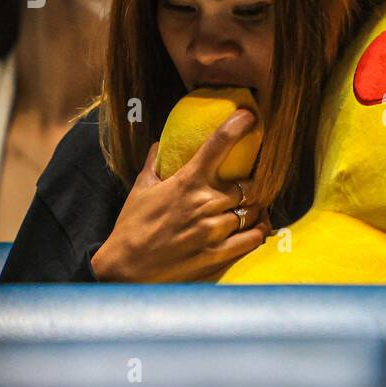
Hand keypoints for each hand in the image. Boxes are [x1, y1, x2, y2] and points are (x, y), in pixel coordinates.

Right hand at [91, 109, 271, 281]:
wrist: (125, 271)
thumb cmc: (132, 228)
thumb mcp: (141, 190)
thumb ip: (154, 164)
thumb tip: (159, 144)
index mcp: (187, 182)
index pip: (217, 145)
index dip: (237, 126)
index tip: (250, 116)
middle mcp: (206, 203)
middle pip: (248, 184)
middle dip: (249, 185)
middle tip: (245, 189)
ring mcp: (215, 230)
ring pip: (255, 210)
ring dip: (255, 208)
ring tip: (250, 210)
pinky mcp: (220, 255)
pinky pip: (255, 237)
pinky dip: (260, 230)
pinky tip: (256, 228)